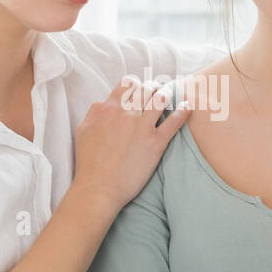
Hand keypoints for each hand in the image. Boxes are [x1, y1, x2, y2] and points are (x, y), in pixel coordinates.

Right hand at [72, 76, 191, 211]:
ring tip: (170, 98)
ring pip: (161, 98)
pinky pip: (174, 121)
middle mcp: (126, 113)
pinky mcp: (156, 142)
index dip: (136, 84)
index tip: (139, 90)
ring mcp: (142, 126)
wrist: (99, 188)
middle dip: (153, 87)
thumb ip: (94, 112)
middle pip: (146, 88)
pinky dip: (183, 110)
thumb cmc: (89, 163)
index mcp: (107, 108)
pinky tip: (187, 107)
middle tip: (156, 92)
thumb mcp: (83, 130)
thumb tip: (104, 103)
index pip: (127, 83)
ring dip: (166, 95)